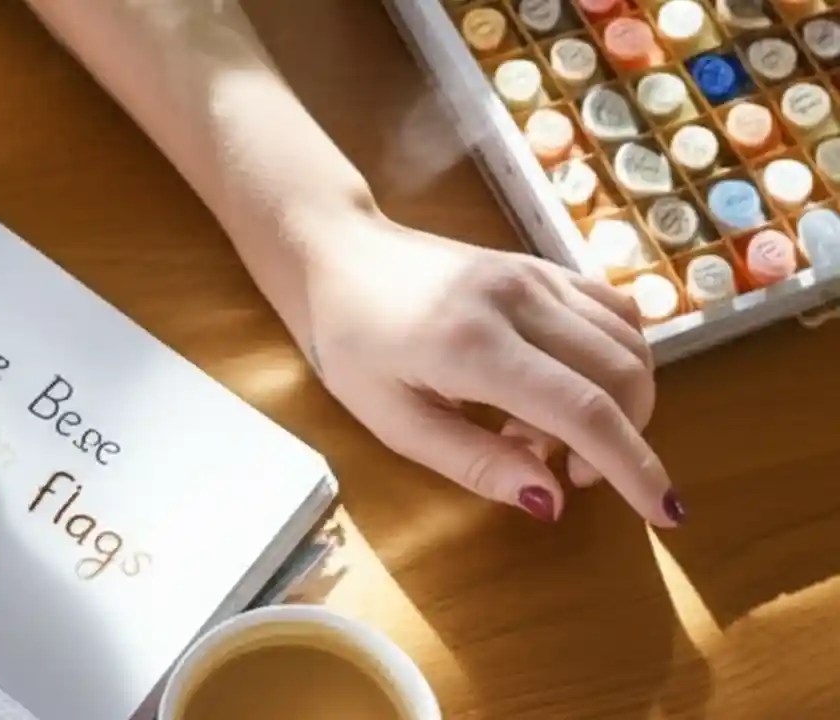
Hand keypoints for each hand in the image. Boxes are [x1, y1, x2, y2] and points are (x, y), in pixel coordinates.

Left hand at [301, 209, 680, 525]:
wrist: (338, 254)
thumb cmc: (351, 345)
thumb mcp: (394, 421)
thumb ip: (474, 462)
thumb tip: (550, 499)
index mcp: (473, 346)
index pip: (583, 409)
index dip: (633, 465)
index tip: (663, 512)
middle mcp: (518, 301)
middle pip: (622, 374)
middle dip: (622, 440)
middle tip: (562, 472)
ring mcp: (534, 275)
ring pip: (628, 341)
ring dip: (616, 402)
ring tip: (546, 431)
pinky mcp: (541, 265)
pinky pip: (613, 310)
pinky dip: (615, 358)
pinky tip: (569, 384)